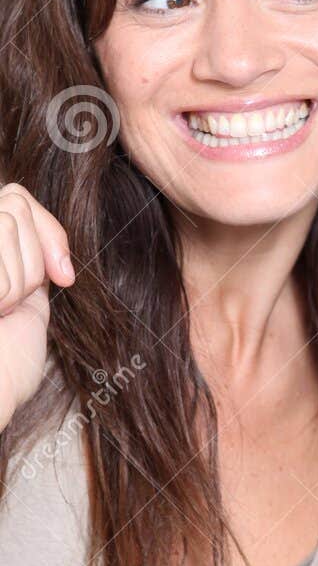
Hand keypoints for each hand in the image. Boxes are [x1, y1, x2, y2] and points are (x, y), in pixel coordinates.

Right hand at [0, 183, 74, 430]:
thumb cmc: (4, 369)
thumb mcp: (28, 303)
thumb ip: (30, 260)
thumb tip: (44, 229)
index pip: (16, 196)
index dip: (49, 231)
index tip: (64, 277)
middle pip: (14, 206)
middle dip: (31, 261)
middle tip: (11, 305)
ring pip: (8, 221)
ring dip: (17, 278)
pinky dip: (5, 287)